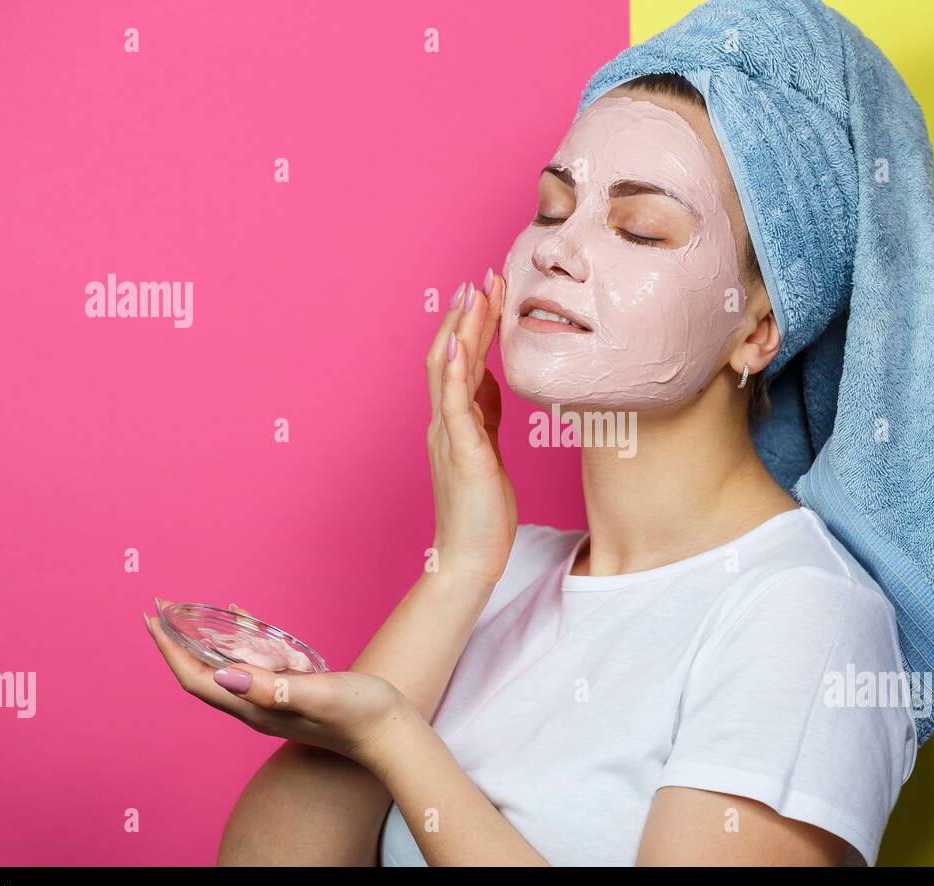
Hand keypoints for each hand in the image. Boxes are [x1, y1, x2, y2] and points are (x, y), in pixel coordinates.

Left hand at [144, 599, 408, 767]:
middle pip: (202, 673)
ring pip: (226, 668)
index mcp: (255, 708)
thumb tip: (224, 674)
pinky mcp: (289, 694)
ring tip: (194, 612)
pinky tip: (247, 622)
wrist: (389, 733)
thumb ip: (272, 686)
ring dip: (206, 641)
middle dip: (178, 641)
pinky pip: (254, 664)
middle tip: (165, 607)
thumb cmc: (358, 714)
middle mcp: (256, 708)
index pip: (197, 679)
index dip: (170, 650)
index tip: (154, 619)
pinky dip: (243, 641)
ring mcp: (272, 702)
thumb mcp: (317, 694)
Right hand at [426, 274, 517, 587]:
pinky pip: (453, 405)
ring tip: (473, 292)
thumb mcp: (488, 451)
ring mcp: (448, 436)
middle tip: (483, 276)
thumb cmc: (482, 512)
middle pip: (449, 356)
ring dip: (461, 329)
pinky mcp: (461, 453)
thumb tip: (490, 381)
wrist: (470, 560)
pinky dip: (455, 370)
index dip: (474, 325)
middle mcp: (443, 423)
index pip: (461, 362)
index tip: (490, 290)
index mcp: (453, 422)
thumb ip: (484, 415)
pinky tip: (460, 342)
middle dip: (467, 315)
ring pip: (447, 371)